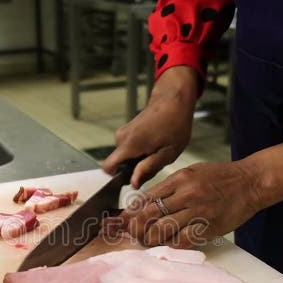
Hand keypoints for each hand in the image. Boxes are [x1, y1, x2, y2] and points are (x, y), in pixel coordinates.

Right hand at [101, 66, 199, 187]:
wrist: (173, 100)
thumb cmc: (174, 124)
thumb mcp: (167, 153)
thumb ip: (148, 168)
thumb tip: (133, 183)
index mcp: (129, 145)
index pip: (108, 167)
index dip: (116, 178)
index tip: (131, 180)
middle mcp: (121, 138)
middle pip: (120, 164)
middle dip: (135, 168)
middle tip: (156, 161)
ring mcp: (122, 133)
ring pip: (125, 157)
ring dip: (140, 159)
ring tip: (157, 150)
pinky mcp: (126, 131)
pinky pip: (128, 149)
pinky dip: (140, 151)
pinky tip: (155, 144)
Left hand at [112, 142, 282, 247]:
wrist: (250, 182)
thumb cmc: (220, 177)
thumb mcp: (191, 173)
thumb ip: (169, 187)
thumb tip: (145, 202)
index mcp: (179, 180)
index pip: (146, 198)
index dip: (131, 213)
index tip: (124, 221)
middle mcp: (186, 194)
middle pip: (149, 215)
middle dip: (136, 228)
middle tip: (133, 235)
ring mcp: (198, 211)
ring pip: (163, 230)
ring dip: (151, 239)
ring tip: (148, 241)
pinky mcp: (208, 227)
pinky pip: (182, 240)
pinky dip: (171, 244)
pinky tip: (168, 244)